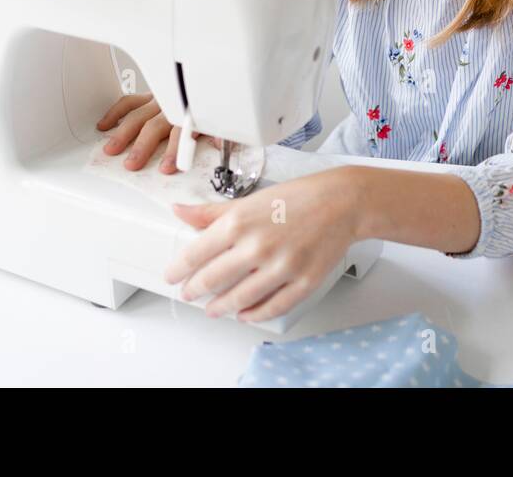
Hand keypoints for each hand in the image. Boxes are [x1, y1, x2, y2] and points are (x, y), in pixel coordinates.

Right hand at [95, 92, 219, 173]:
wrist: (211, 78)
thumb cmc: (213, 104)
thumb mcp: (226, 120)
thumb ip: (225, 132)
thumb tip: (220, 142)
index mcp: (192, 113)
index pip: (182, 132)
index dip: (175, 150)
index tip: (168, 167)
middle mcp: (173, 106)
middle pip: (156, 125)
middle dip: (143, 145)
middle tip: (133, 163)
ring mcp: (159, 100)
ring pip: (139, 114)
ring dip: (124, 132)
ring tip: (113, 149)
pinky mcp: (150, 96)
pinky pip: (130, 101)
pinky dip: (116, 112)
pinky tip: (105, 125)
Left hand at [164, 168, 362, 322]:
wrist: (341, 202)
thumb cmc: (297, 198)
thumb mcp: (249, 199)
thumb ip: (211, 212)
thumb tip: (179, 211)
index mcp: (239, 222)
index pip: (196, 253)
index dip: (179, 270)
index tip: (171, 277)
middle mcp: (257, 246)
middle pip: (213, 280)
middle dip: (195, 290)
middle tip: (189, 293)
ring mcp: (281, 267)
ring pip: (240, 299)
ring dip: (221, 307)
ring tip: (213, 308)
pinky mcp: (303, 282)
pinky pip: (272, 307)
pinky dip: (254, 315)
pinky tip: (245, 314)